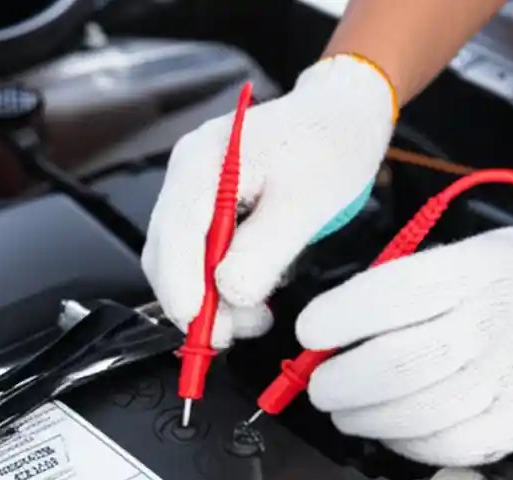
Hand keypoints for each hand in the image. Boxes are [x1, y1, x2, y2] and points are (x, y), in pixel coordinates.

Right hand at [143, 54, 395, 347]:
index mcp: (204, 161)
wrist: (344, 112)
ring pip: (181, 261)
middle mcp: (188, 175)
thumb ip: (266, 247)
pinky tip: (255, 289)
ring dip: (211, 298)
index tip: (201, 325)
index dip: (181, 284)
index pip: (175, 232)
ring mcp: (194, 192)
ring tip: (257, 315)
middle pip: (167, 253)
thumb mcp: (307, 200)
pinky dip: (221, 283)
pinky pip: (199, 256)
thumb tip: (230, 293)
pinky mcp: (208, 208)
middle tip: (234, 333)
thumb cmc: (332, 143)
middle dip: (195, 300)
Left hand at [296, 224, 512, 465]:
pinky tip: (393, 434)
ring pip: (419, 411)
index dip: (340, 316)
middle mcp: (494, 323)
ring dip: (367, 418)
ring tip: (347, 412)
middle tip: (320, 384)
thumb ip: (421, 281)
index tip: (310, 331)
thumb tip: (345, 318)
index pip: (391, 293)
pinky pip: (454, 444)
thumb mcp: (486, 251)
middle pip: (397, 362)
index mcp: (479, 270)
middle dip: (341, 380)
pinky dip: (410, 445)